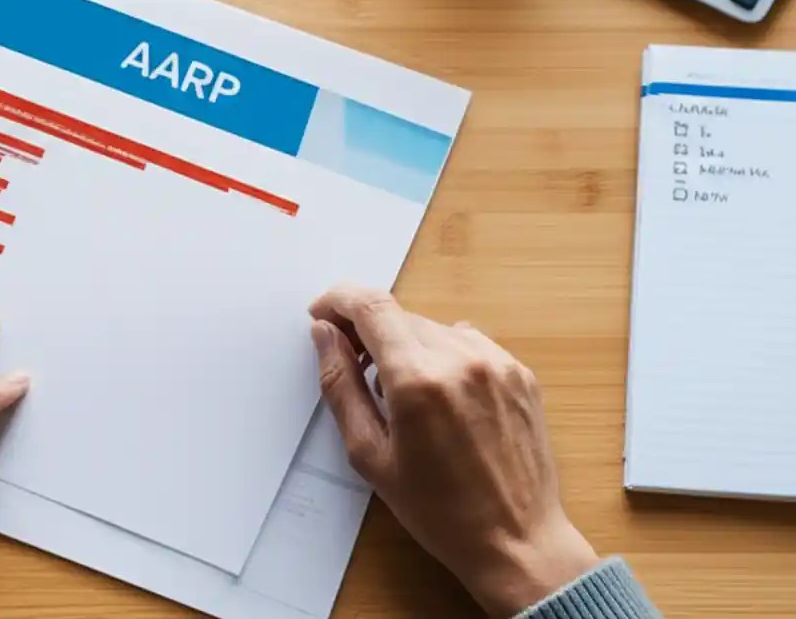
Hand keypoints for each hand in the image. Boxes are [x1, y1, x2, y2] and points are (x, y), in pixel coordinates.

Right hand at [309, 287, 597, 617]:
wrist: (517, 541)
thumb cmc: (438, 511)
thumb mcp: (370, 455)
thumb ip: (340, 386)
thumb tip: (324, 335)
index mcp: (417, 380)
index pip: (370, 306)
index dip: (338, 300)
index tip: (322, 315)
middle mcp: (461, 359)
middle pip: (399, 315)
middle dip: (368, 332)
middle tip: (354, 366)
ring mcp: (496, 362)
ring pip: (432, 328)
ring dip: (407, 346)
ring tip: (402, 395)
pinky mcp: (520, 372)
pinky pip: (467, 343)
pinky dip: (443, 357)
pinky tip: (441, 399)